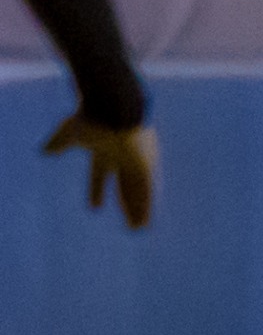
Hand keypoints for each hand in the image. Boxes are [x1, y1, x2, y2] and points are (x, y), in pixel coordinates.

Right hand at [43, 113, 156, 228]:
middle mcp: (123, 157)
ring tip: (138, 228)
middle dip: (126, 204)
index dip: (97, 191)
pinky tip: (145, 219)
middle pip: (125, 186)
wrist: (115, 106)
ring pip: (138, 191)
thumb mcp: (70, 132)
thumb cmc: (92, 117)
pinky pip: (146, 190)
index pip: (100, 175)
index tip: (94, 207)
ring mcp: (136, 161)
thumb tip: (45, 151)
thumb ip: (59, 143)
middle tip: (129, 222)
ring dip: (138, 209)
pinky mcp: (145, 165)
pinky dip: (145, 205)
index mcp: (104, 150)